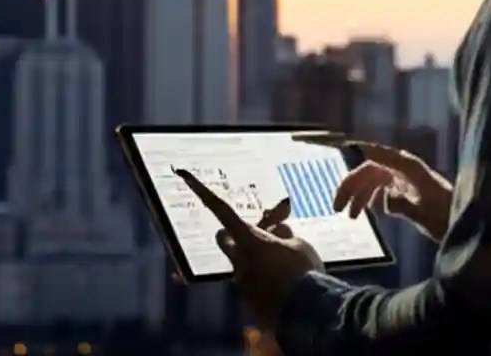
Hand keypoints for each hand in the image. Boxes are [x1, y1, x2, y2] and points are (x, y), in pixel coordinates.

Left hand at [174, 168, 323, 330]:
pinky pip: (253, 287)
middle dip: (232, 235)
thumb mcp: (300, 245)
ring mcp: (241, 284)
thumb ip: (284, 234)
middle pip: (223, 239)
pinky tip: (285, 290)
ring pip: (241, 265)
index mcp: (249, 240)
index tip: (183, 176)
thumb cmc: (304, 272)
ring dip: (255, 262)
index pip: (222, 210)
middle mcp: (238, 261)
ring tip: (284, 269)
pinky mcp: (249, 304)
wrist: (307, 314)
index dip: (203, 192)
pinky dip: (264, 284)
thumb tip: (278, 230)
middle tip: (254, 236)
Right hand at [294, 133, 452, 242]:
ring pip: (370, 179)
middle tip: (336, 208)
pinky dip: (369, 198)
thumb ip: (404, 205)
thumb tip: (383, 199)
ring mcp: (404, 176)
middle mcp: (403, 167)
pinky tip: (366, 212)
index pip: (369, 151)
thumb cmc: (449, 218)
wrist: (470, 225)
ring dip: (357, 195)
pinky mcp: (407, 188)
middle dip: (348, 186)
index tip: (319, 142)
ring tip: (350, 217)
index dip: (344, 145)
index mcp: (406, 166)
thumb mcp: (426, 215)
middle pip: (365, 169)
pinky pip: (380, 187)